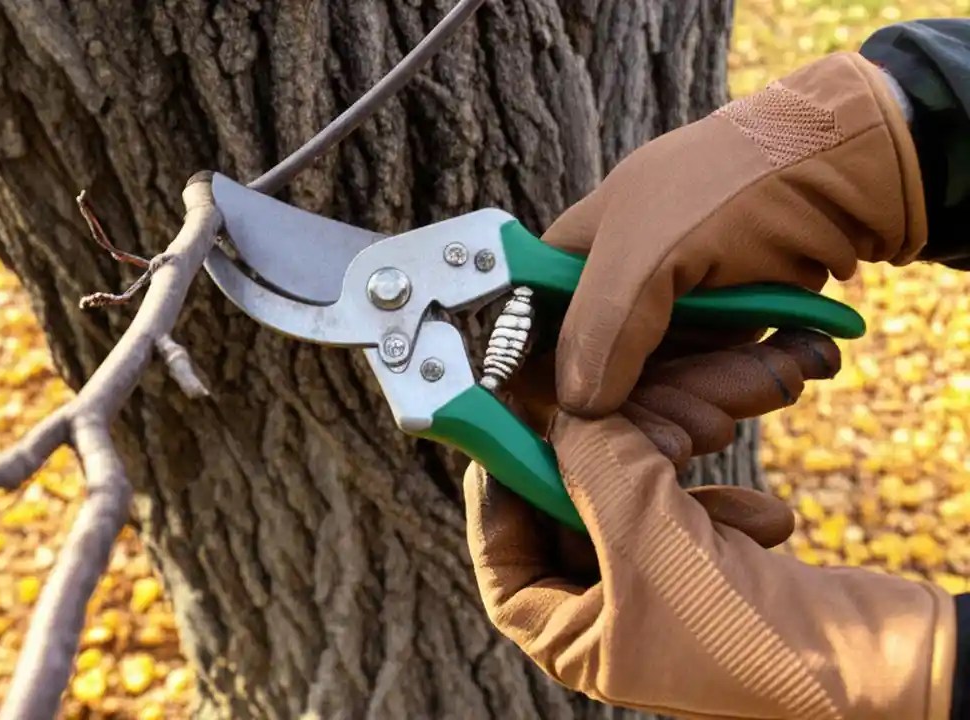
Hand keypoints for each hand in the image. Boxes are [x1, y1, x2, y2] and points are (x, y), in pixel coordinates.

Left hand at [465, 335, 955, 718]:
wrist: (888, 666)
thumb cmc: (755, 633)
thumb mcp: (650, 538)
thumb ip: (591, 465)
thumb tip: (564, 414)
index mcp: (571, 639)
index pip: (503, 555)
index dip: (501, 492)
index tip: (511, 432)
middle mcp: (607, 621)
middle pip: (571, 514)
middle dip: (608, 459)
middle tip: (636, 422)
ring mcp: (662, 598)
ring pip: (635, 503)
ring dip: (673, 467)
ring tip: (712, 451)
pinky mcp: (715, 576)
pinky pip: (689, 516)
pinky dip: (720, 505)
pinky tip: (765, 522)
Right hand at [543, 51, 925, 416]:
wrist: (854, 165)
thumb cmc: (738, 181)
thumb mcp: (652, 246)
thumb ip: (601, 325)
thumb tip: (574, 408)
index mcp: (571, 260)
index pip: (529, 344)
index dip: (547, 393)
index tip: (587, 427)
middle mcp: (612, 295)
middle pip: (600, 386)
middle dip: (655, 407)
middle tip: (705, 416)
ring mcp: (667, 317)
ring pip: (663, 396)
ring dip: (716, 398)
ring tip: (771, 373)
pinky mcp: (719, 336)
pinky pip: (715, 387)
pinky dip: (750, 384)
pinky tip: (789, 362)